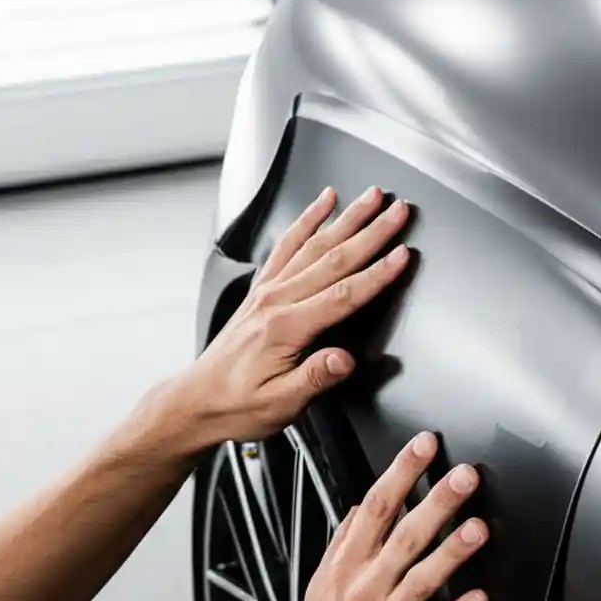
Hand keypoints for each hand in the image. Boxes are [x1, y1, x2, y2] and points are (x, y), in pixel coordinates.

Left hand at [167, 185, 410, 445]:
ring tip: (372, 197)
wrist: (198, 400)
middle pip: (334, 258)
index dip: (377, 274)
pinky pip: (288, 243)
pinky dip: (308, 219)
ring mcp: (268, 290)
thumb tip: (343, 359)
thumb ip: (315, 378)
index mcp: (285, 328)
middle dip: (372, 232)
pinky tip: (323, 203)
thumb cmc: (238, 404)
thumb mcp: (280, 404)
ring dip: (347, 217)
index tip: (402, 255)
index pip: (343, 295)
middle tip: (398, 211)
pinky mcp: (263, 287)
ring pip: (315, 244)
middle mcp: (276, 301)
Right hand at [306, 432, 489, 600]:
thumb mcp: (321, 584)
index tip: (423, 445)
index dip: (400, 472)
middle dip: (436, 503)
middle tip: (463, 477)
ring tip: (477, 529)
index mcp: (348, 565)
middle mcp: (367, 587)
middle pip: (404, 537)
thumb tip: (359, 507)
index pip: (376, 507)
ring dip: (451, 553)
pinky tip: (479, 598)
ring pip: (422, 581)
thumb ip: (341, 543)